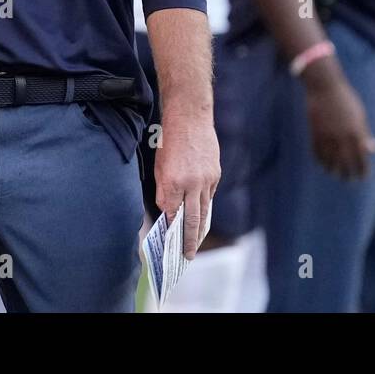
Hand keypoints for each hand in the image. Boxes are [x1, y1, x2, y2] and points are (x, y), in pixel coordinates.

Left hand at [154, 112, 220, 258]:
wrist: (190, 117)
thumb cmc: (169, 140)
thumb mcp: (159, 166)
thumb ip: (163, 190)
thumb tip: (167, 210)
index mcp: (173, 182)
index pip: (172, 214)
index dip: (171, 230)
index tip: (170, 244)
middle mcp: (192, 184)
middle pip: (192, 220)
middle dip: (190, 240)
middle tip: (188, 256)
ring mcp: (207, 179)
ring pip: (204, 210)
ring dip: (200, 228)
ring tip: (196, 242)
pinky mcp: (216, 174)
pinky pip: (209, 196)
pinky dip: (204, 206)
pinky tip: (201, 216)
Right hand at [301, 57, 374, 179]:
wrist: (324, 87)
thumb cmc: (346, 100)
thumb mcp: (360, 115)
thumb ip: (365, 134)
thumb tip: (373, 149)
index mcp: (356, 133)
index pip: (361, 159)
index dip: (362, 171)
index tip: (362, 177)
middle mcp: (342, 137)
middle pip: (345, 163)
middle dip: (347, 174)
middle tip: (349, 180)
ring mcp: (327, 136)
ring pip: (329, 161)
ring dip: (333, 170)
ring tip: (335, 174)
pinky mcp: (315, 133)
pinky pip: (317, 153)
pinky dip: (320, 161)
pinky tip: (323, 166)